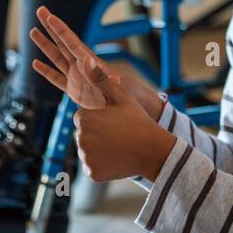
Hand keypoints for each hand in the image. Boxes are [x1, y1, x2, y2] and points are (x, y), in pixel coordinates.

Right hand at [31, 6, 162, 117]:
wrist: (132, 110)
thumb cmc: (129, 97)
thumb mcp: (119, 87)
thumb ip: (106, 77)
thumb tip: (98, 68)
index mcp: (90, 63)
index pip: (72, 42)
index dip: (60, 29)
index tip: (49, 15)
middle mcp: (81, 66)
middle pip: (61, 43)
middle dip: (50, 27)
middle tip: (40, 10)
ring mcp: (77, 77)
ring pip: (56, 58)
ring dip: (45, 45)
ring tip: (32, 31)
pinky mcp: (75, 90)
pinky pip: (56, 79)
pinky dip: (46, 71)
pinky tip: (35, 63)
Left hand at [72, 68, 175, 182]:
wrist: (153, 151)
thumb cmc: (137, 121)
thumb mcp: (120, 97)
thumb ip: (100, 79)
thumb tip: (84, 59)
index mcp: (83, 118)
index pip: (83, 117)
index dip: (99, 118)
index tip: (115, 121)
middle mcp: (80, 139)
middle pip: (84, 134)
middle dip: (97, 134)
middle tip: (118, 134)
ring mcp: (86, 158)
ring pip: (88, 151)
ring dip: (99, 149)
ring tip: (118, 146)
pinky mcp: (92, 173)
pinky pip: (93, 166)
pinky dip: (102, 164)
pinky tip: (117, 158)